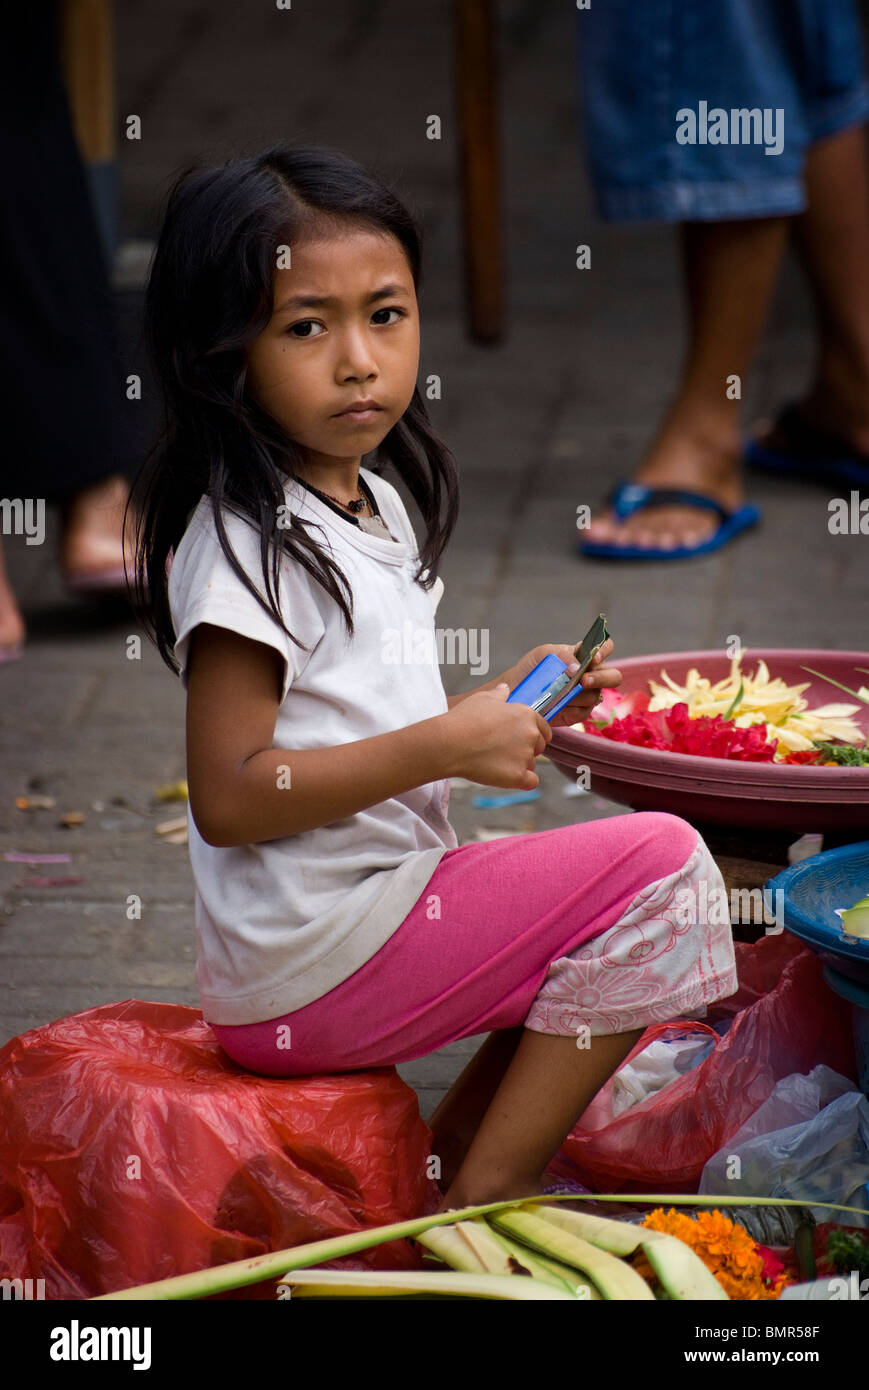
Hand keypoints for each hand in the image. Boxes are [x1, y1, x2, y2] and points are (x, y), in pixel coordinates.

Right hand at [441, 684, 551, 788]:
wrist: (450, 743)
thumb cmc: (464, 719)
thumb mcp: (482, 699)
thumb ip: (499, 694)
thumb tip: (505, 689)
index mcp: (526, 714)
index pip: (544, 729)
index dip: (531, 735)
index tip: (516, 739)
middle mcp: (531, 734)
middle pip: (538, 747)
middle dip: (524, 750)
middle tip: (500, 750)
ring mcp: (525, 756)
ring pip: (531, 765)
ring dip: (518, 765)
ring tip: (493, 761)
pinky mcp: (518, 775)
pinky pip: (531, 782)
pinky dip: (521, 781)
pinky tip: (506, 776)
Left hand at [506, 639, 621, 729]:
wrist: (517, 690)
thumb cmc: (533, 668)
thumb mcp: (544, 653)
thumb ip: (562, 654)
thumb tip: (576, 668)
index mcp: (584, 656)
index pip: (606, 648)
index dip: (604, 652)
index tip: (592, 658)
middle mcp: (591, 675)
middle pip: (614, 677)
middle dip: (601, 679)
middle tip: (583, 681)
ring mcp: (586, 695)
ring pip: (596, 697)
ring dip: (578, 695)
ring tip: (560, 693)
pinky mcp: (578, 713)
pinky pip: (583, 713)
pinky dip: (570, 709)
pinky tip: (558, 705)